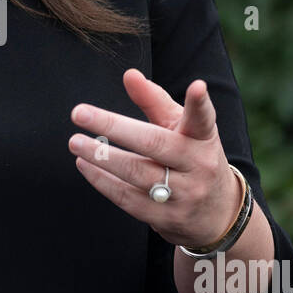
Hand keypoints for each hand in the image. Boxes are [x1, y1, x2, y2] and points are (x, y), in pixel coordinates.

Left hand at [67, 68, 241, 249]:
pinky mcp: (165, 218)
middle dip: (114, 127)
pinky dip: (102, 181)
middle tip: (80, 113)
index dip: (199, 104)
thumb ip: (155, 101)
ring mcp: (183, 194)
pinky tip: (85, 164)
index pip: (202, 119)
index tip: (197, 86)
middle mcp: (197, 166)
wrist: (216, 213)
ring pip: (136, 173)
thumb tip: (129, 75)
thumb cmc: (191, 157)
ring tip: (76, 142)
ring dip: (101, 157)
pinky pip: (127, 198)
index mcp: (203, 139)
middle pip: (154, 144)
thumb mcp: (181, 128)